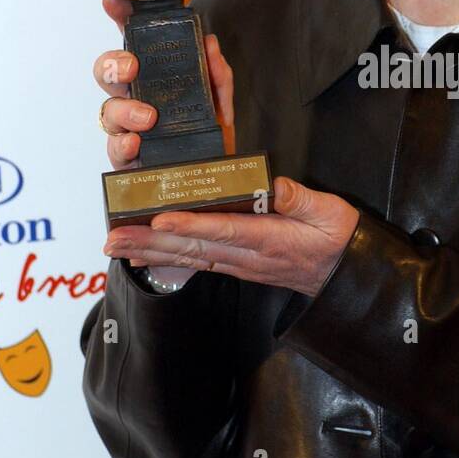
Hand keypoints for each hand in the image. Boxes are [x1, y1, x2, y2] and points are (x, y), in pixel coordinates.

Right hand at [94, 0, 233, 284]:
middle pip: (107, 74)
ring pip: (107, 113)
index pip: (132, 41)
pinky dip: (124, 146)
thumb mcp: (222, 106)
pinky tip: (137, 145)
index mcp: (156, 80)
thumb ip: (217, 75)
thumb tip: (210, 43)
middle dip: (113, 66)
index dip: (119, 18)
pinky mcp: (129, 163)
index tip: (114, 2)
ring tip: (147, 119)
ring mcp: (129, 132)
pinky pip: (116, 152)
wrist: (216, 192)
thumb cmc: (212, 142)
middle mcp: (136, 101)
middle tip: (130, 68)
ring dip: (122, 111)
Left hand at [102, 177, 360, 298]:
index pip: (225, 230)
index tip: (161, 218)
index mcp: (270, 239)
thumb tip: (270, 184)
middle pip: (194, 247)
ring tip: (115, 246)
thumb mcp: (328, 211)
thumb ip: (299, 198)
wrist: (344, 274)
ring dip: (150, 252)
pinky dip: (166, 260)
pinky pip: (196, 263)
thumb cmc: (336, 237)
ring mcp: (240, 265)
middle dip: (151, 241)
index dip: (191, 224)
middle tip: (114, 236)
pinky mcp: (237, 267)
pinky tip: (143, 258)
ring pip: (189, 258)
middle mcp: (249, 257)